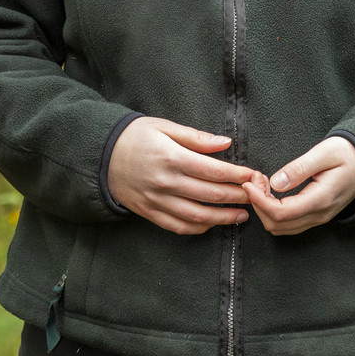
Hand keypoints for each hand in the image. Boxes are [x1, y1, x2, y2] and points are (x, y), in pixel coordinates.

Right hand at [108, 117, 261, 235]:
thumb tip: (226, 143)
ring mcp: (158, 201)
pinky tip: (212, 224)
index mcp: (172, 157)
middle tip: (254, 196)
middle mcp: (166, 182)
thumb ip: (196, 137)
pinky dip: (198, 228)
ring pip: (198, 216)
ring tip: (241, 216)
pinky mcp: (150, 213)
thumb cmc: (135, 136)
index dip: (237, 175)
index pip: (214, 171)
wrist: (100, 155)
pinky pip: (178, 226)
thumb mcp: (163, 126)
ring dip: (223, 218)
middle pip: (210, 195)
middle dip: (237, 197)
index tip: (253, 176)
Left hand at [246, 136, 354, 236]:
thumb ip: (299, 168)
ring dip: (264, 208)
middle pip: (277, 225)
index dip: (259, 201)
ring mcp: (317, 218)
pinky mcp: (315, 216)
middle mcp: (318, 215)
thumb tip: (275, 183)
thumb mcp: (324, 153)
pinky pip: (288, 223)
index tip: (248, 183)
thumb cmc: (347, 155)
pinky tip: (271, 190)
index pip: (281, 213)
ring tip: (262, 183)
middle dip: (259, 204)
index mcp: (320, 199)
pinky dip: (273, 210)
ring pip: (281, 227)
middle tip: (255, 179)